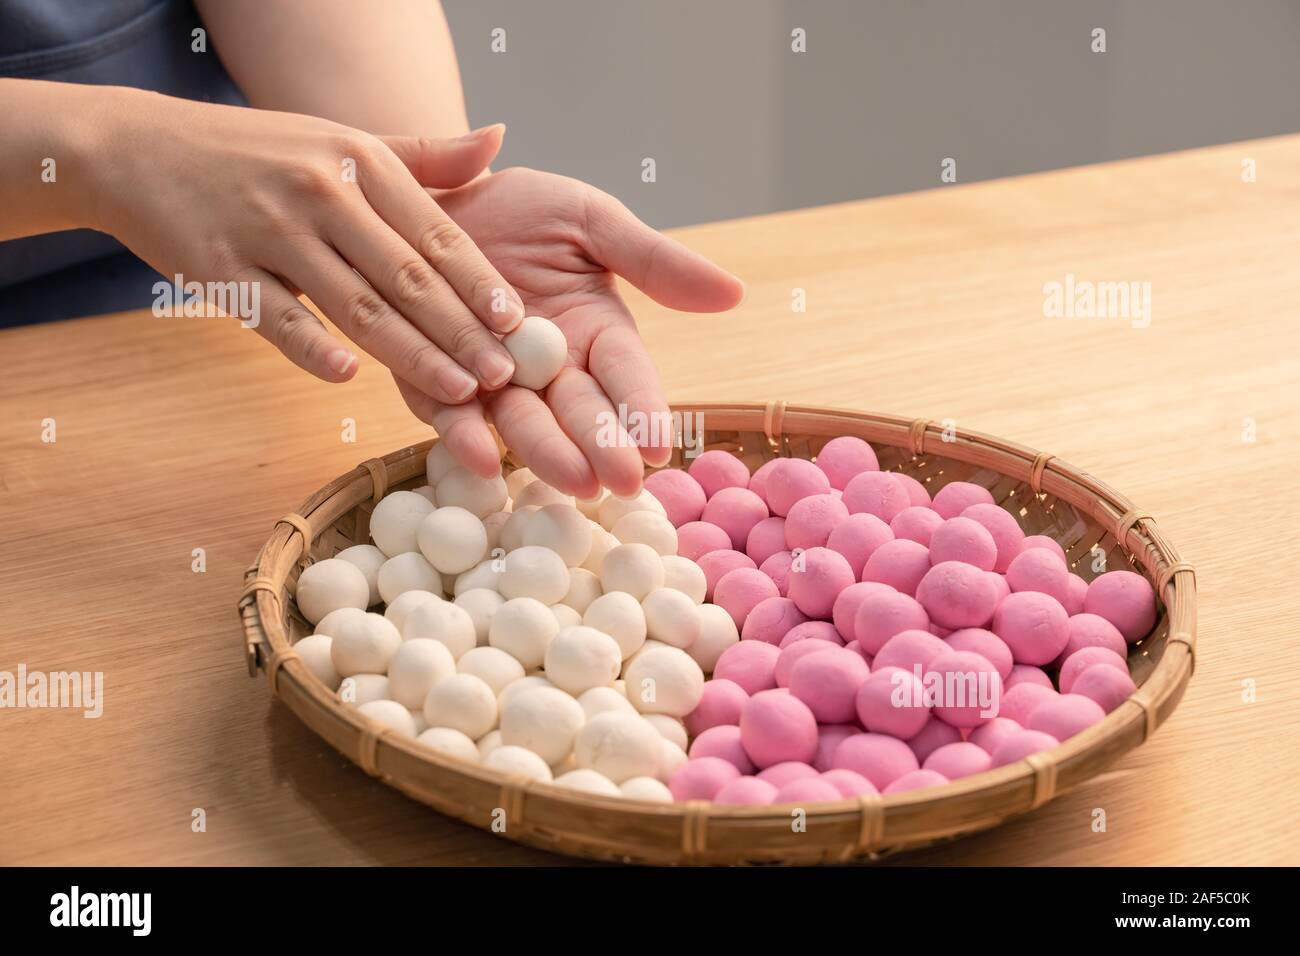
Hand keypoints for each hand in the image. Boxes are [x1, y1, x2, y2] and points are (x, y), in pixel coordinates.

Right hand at [92, 87, 525, 402]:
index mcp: (361, 161)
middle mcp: (323, 192)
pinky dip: (312, 347)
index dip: (480, 283)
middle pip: (407, 276)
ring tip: (458, 390)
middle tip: (503, 375)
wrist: (139, 148)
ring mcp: (270, 230)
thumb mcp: (343, 139)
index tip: (519, 325)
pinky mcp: (221, 268)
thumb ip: (423, 155)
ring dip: (412, 352)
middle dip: (462, 330)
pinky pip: (277, 316)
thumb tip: (499, 141)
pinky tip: (348, 377)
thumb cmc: (258, 152)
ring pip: (355, 304)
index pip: (436, 233)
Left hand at [393, 167, 744, 498]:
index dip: (643, 409)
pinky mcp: (435, 384)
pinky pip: (448, 413)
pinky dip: (463, 437)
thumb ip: (653, 260)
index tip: (660, 446)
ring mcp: (493, 381)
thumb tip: (733, 292)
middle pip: (580, 411)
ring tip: (573, 480)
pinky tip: (480, 454)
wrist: (434, 193)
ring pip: (522, 423)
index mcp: (595, 331)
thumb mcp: (592, 221)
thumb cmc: (521, 208)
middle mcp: (548, 368)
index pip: (626, 374)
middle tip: (621, 480)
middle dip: (601, 445)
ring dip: (546, 453)